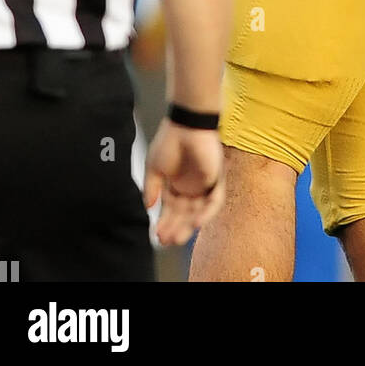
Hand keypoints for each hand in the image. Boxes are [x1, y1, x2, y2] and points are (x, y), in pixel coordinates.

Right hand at [143, 119, 225, 246]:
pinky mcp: (216, 179)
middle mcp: (190, 188)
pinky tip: (196, 223)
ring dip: (188, 226)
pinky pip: (214, 201)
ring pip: (198, 212)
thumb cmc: (169, 141)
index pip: (171, 211)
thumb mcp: (154, 168)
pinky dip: (207, 213)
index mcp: (175, 186)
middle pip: (184, 215)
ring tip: (177, 238)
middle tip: (166, 242)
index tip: (156, 236)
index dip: (164, 223)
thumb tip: (148, 207)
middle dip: (175, 229)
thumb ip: (152, 188)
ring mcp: (203, 185)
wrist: (186, 124)